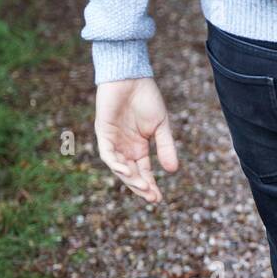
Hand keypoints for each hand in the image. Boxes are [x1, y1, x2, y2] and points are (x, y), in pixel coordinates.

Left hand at [94, 77, 178, 203]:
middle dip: (140, 187)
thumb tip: (173, 170)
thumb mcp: (160, 126)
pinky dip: (116, 163)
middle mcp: (124, 148)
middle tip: (152, 198)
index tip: (158, 199)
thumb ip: (165, 147)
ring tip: (143, 186)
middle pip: (130, 174)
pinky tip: (126, 170)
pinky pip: (107, 153)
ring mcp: (113, 142)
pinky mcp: (103, 133)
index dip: (150, 186)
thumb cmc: (146, 99)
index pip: (143, 172)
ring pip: (119, 167)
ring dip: (130, 178)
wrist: (132, 77)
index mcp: (138, 147)